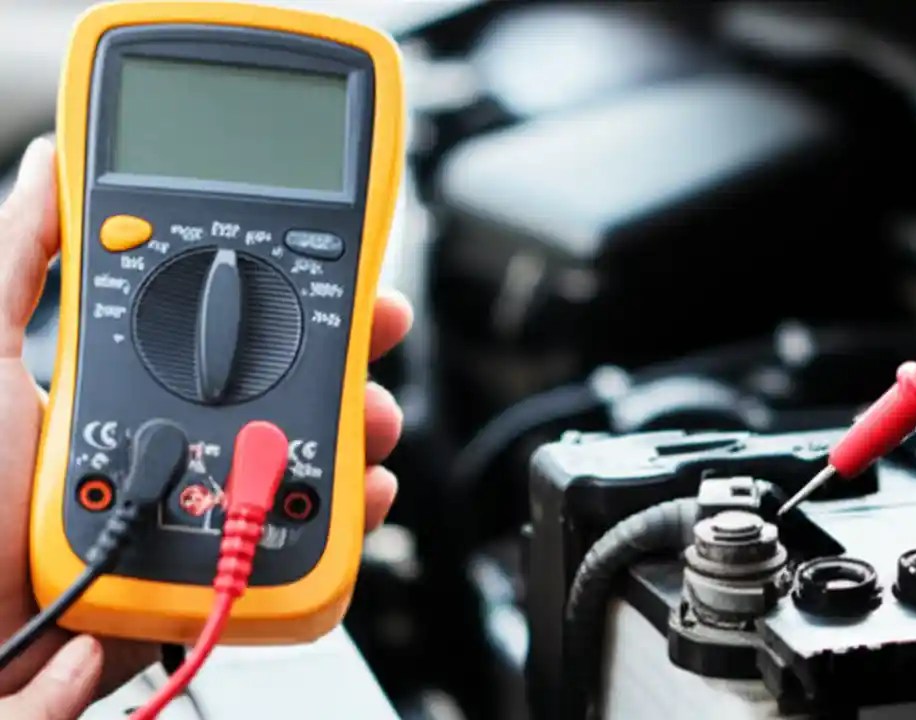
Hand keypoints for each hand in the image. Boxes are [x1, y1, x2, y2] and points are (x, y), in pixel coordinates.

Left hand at [0, 137, 412, 716]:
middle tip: (378, 331)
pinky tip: (354, 494)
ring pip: (309, 457)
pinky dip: (346, 517)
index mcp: (131, 386)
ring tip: (368, 419)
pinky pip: (304, 539)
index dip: (290, 288)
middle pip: (286, 386)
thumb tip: (48, 162)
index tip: (332, 263)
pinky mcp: (228, 574)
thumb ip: (19, 260)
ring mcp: (206, 507)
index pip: (228, 323)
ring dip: (359, 429)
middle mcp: (177, 441)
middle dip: (348, 354)